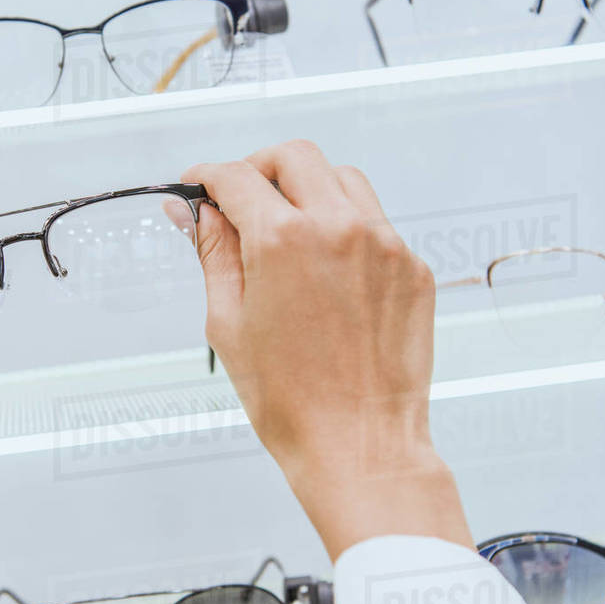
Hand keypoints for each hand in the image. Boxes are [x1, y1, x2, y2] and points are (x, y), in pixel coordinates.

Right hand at [183, 140, 470, 558]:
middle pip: (294, 156)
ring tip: (288, 233)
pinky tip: (327, 270)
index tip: (197, 187)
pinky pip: (375, 221)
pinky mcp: (412, 268)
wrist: (360, 447)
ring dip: (308, 189)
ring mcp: (385, 244)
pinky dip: (345, 227)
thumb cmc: (288, 401)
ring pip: (342, 179)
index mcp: (283, 240)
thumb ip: (212, 252)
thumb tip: (192, 211)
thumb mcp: (228, 323)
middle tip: (240, 202)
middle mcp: (340, 228)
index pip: (236, 177)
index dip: (207, 177)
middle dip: (259, 169)